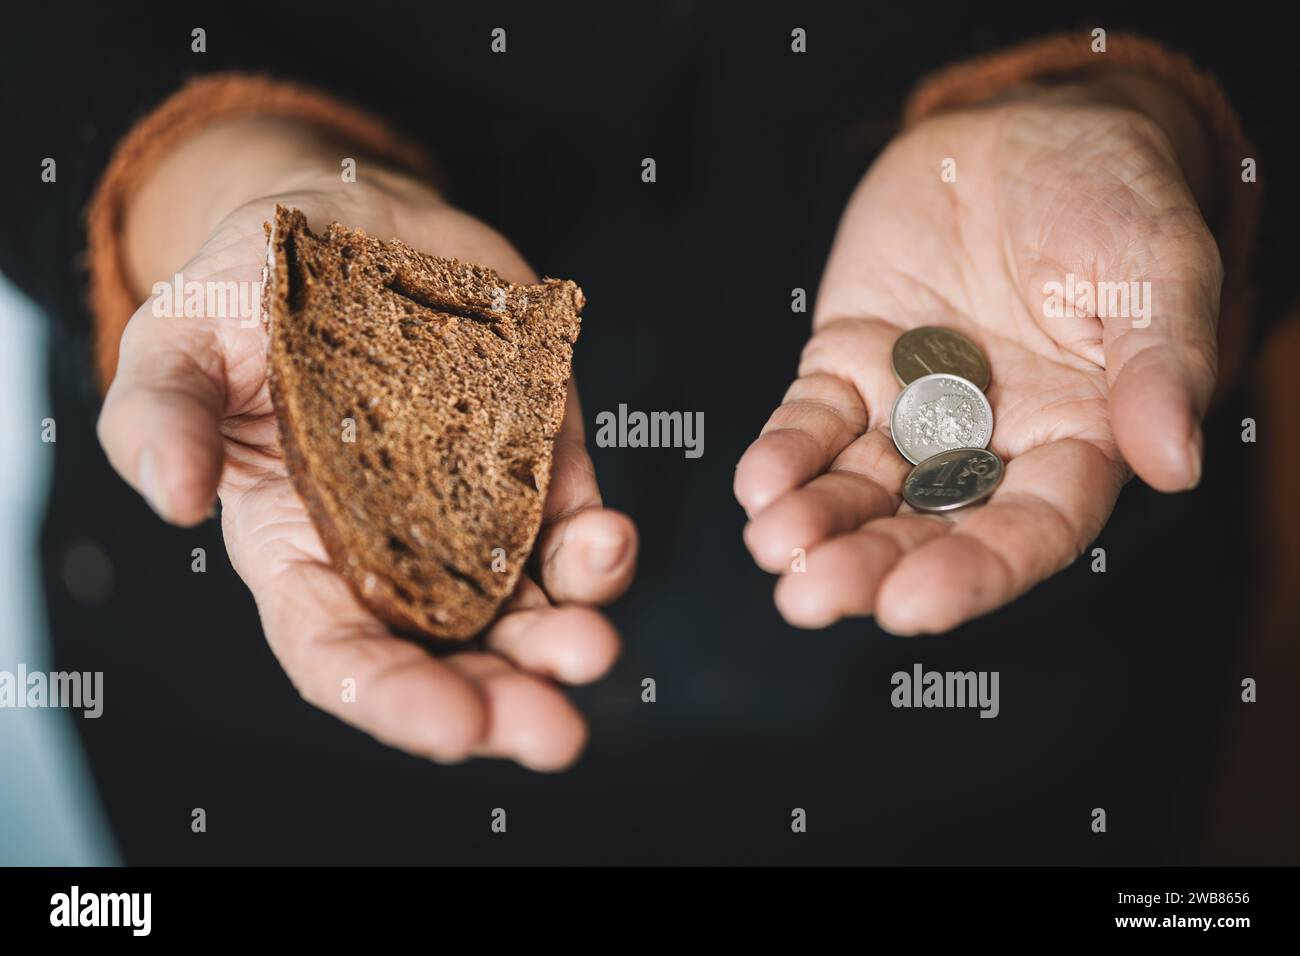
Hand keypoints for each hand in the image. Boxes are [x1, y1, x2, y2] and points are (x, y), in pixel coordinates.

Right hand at [97, 119, 636, 769]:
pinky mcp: (538, 459)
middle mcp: (397, 548)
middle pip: (452, 652)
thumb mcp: (177, 343)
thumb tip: (172, 499)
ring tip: (594, 650)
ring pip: (528, 606)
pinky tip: (608, 541)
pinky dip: (599, 548)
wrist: (349, 223)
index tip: (453, 726)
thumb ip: (159, 417)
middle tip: (552, 730)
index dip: (394, 699)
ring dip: (566, 637)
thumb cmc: (248, 292)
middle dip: (503, 700)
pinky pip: (574, 523)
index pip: (343, 653)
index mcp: (301, 548)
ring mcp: (476, 507)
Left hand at [736, 76, 1221, 633]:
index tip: (912, 607)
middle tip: (811, 599)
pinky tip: (758, 483)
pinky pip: (814, 417)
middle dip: (871, 562)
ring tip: (775, 548)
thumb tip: (1175, 465)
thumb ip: (1162, 363)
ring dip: (815, 521)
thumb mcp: (1158, 264)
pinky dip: (786, 450)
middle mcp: (988, 441)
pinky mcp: (852, 363)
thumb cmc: (1110, 196)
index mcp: (1075, 439)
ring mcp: (912, 407)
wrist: (1024, 131)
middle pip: (929, 523)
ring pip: (861, 484)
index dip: (975, 570)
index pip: (1030, 526)